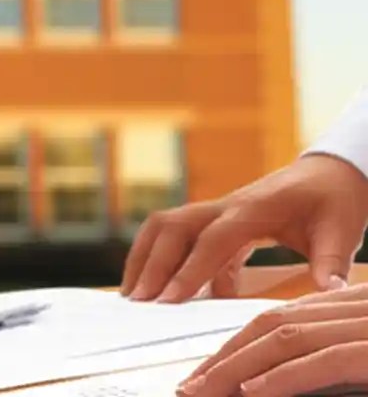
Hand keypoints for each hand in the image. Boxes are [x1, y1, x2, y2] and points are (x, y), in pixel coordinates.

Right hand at [121, 154, 367, 302]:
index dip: (189, 269)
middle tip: (137, 301)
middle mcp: (226, 207)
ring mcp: (216, 212)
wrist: (329, 174)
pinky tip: (165, 292)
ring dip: (146, 258)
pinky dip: (163, 261)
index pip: (211, 239)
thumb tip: (329, 292)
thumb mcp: (341, 230)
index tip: (170, 300)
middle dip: (151, 264)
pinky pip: (180, 239)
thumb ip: (331, 262)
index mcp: (253, 209)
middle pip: (172, 228)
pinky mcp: (216, 223)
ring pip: (165, 228)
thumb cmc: (333, 200)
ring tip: (134, 293)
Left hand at [177, 285, 367, 396]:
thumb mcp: (364, 359)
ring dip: (237, 368)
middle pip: (272, 326)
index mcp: (350, 305)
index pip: (280, 321)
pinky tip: (250, 392)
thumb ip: (321, 359)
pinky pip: (325, 361)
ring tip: (203, 393)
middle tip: (190, 387)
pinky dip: (283, 377)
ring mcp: (366, 325)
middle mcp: (354, 306)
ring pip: (286, 339)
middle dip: (226, 358)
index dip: (237, 347)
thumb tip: (261, 379)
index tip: (206, 373)